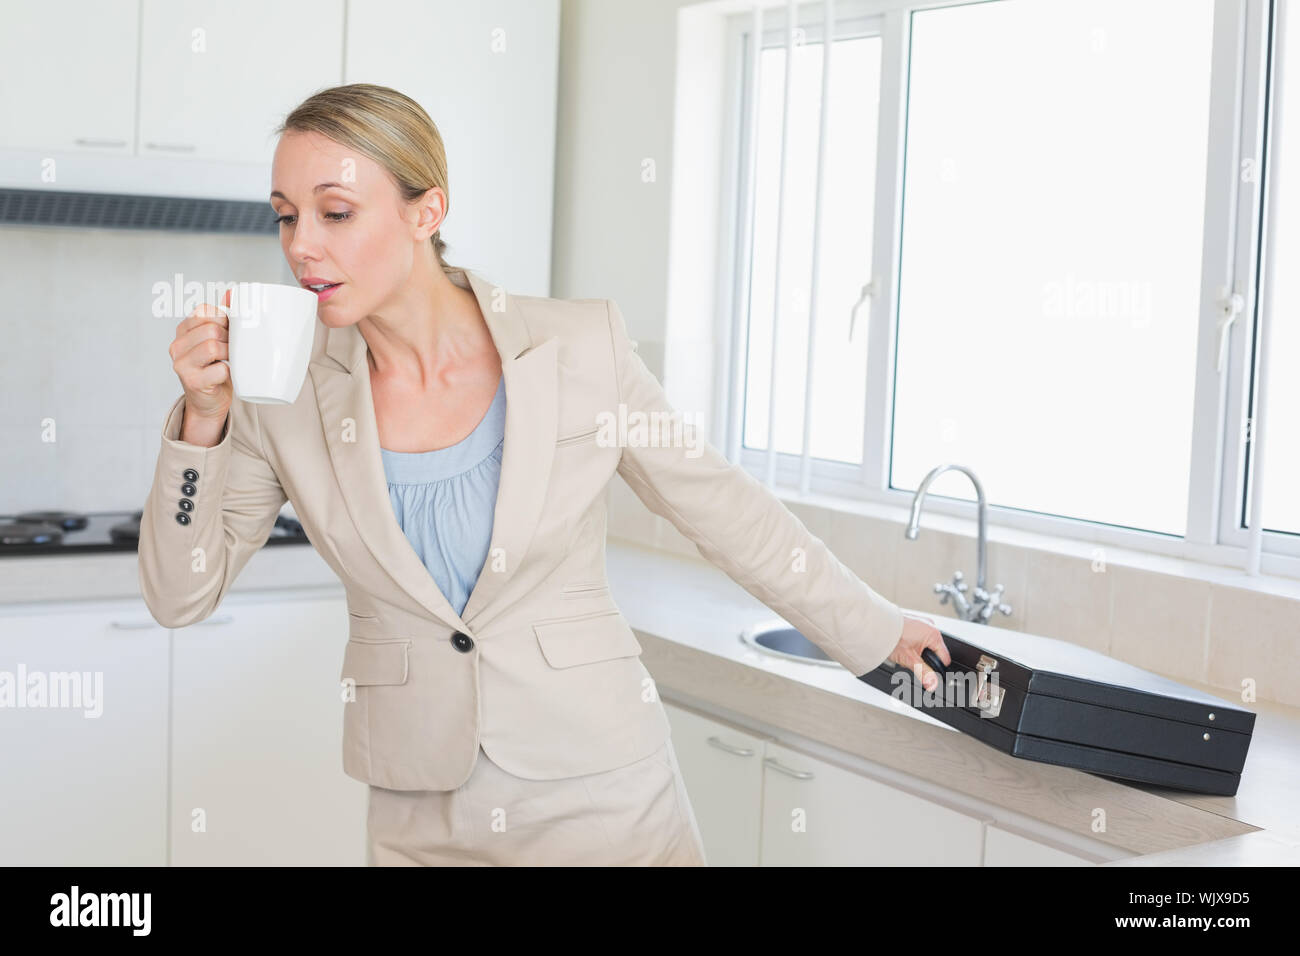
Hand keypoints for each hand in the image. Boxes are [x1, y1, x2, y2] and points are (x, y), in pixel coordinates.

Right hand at [169, 288, 231, 425]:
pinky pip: (220, 369)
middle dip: (229, 339)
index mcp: (183, 330)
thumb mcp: (218, 339)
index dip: (224, 320)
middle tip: (232, 349)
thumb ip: (223, 317)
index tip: (229, 331)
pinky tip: (226, 375)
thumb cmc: (216, 368)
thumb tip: (232, 292)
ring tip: (229, 360)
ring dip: (229, 354)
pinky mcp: (192, 381)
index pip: (205, 311)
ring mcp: (181, 364)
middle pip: (212, 329)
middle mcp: (177, 345)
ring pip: (213, 346)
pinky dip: (229, 372)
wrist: (209, 403)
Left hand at [888, 612, 950, 691]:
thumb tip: (933, 684)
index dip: (935, 667)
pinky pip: (917, 638)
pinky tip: (901, 644)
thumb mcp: (909, 659)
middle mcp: (930, 626)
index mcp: (934, 634)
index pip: (944, 658)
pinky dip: (910, 643)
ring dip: (916, 651)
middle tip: (909, 659)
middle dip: (922, 658)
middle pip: (933, 652)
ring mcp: (921, 623)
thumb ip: (923, 673)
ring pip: (924, 645)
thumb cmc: (891, 637)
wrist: (876, 625)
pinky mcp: (913, 622)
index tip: (926, 671)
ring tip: (902, 650)